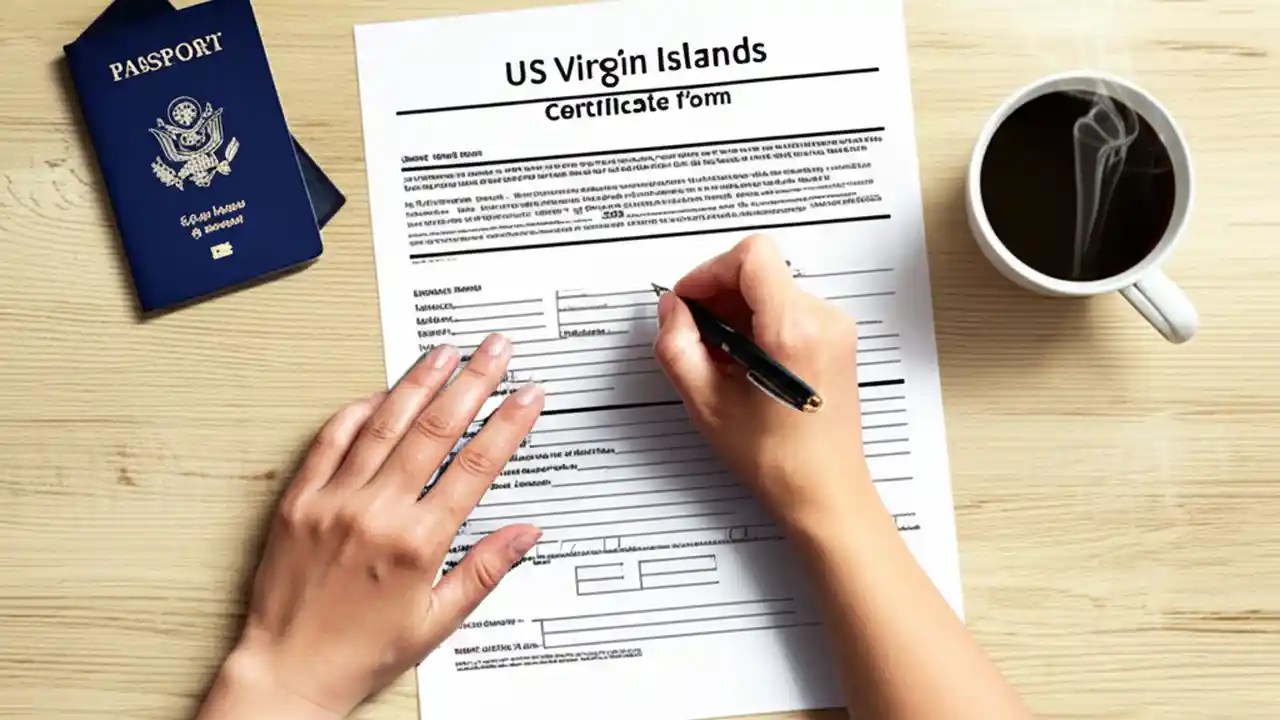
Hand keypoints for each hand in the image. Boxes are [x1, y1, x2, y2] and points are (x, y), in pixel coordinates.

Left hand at [198, 335, 543, 718]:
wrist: (287, 672)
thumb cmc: (359, 653)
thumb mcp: (437, 621)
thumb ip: (484, 570)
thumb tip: (525, 534)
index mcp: (416, 544)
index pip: (476, 466)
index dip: (507, 423)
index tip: (527, 396)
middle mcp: (376, 513)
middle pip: (437, 429)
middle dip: (473, 382)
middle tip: (494, 350)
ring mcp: (334, 501)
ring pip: (385, 424)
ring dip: (419, 382)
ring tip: (445, 352)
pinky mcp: (298, 500)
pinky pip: (330, 440)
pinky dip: (357, 411)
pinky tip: (380, 392)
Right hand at [653, 235, 870, 533]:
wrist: (824, 491)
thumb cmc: (777, 460)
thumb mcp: (706, 403)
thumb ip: (677, 346)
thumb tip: (672, 309)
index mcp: (794, 330)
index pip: (751, 256)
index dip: (709, 272)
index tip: (689, 301)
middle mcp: (823, 320)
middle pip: (759, 271)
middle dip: (718, 296)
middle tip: (695, 335)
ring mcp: (834, 328)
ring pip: (771, 289)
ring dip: (736, 312)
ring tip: (720, 359)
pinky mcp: (835, 338)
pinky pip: (787, 308)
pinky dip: (757, 324)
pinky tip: (743, 363)